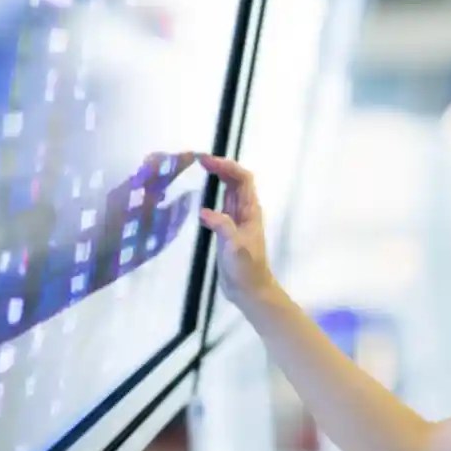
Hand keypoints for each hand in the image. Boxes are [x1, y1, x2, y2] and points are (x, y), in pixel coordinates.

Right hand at [197, 154, 285, 313]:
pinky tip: (200, 194)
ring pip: (229, 191)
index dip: (228, 167)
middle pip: (236, 181)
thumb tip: (204, 212)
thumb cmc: (246, 269)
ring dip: (218, 178)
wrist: (249, 290)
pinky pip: (221, 204)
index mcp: (251, 211)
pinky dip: (213, 194)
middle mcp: (245, 211)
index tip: (208, 161)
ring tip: (199, 169)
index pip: (243, 180)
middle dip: (221, 167)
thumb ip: (223, 227)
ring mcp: (236, 219)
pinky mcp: (227, 229)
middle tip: (199, 161)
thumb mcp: (235, 248)